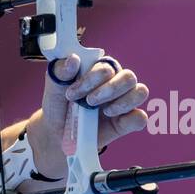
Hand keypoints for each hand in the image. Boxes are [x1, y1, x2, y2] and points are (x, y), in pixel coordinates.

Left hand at [27, 54, 148, 178]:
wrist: (58, 134)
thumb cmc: (59, 106)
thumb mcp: (54, 88)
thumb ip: (60, 72)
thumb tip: (73, 59)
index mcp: (100, 71)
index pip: (106, 67)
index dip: (91, 78)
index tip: (72, 93)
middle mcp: (115, 84)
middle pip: (128, 77)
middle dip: (109, 89)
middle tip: (89, 101)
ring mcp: (123, 103)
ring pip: (140, 92)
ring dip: (123, 102)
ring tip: (104, 112)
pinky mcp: (126, 122)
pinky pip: (140, 118)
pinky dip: (130, 119)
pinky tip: (113, 121)